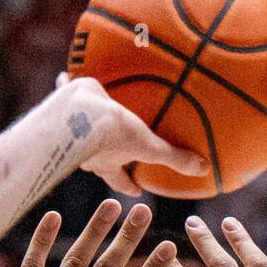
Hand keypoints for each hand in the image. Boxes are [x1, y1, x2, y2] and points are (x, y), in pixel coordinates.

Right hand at [55, 74, 208, 195]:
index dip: (128, 187)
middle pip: (97, 159)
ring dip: (85, 125)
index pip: (119, 181)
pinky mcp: (66, 102)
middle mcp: (88, 150)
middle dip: (103, 158)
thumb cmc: (114, 135)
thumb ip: (174, 158)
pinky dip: (64, 84)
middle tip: (112, 152)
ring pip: (80, 130)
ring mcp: (74, 127)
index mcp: (107, 163)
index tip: (137, 190)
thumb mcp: (149, 148)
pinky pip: (64, 92)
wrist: (81, 112)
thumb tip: (202, 168)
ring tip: (92, 115)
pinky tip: (64, 75)